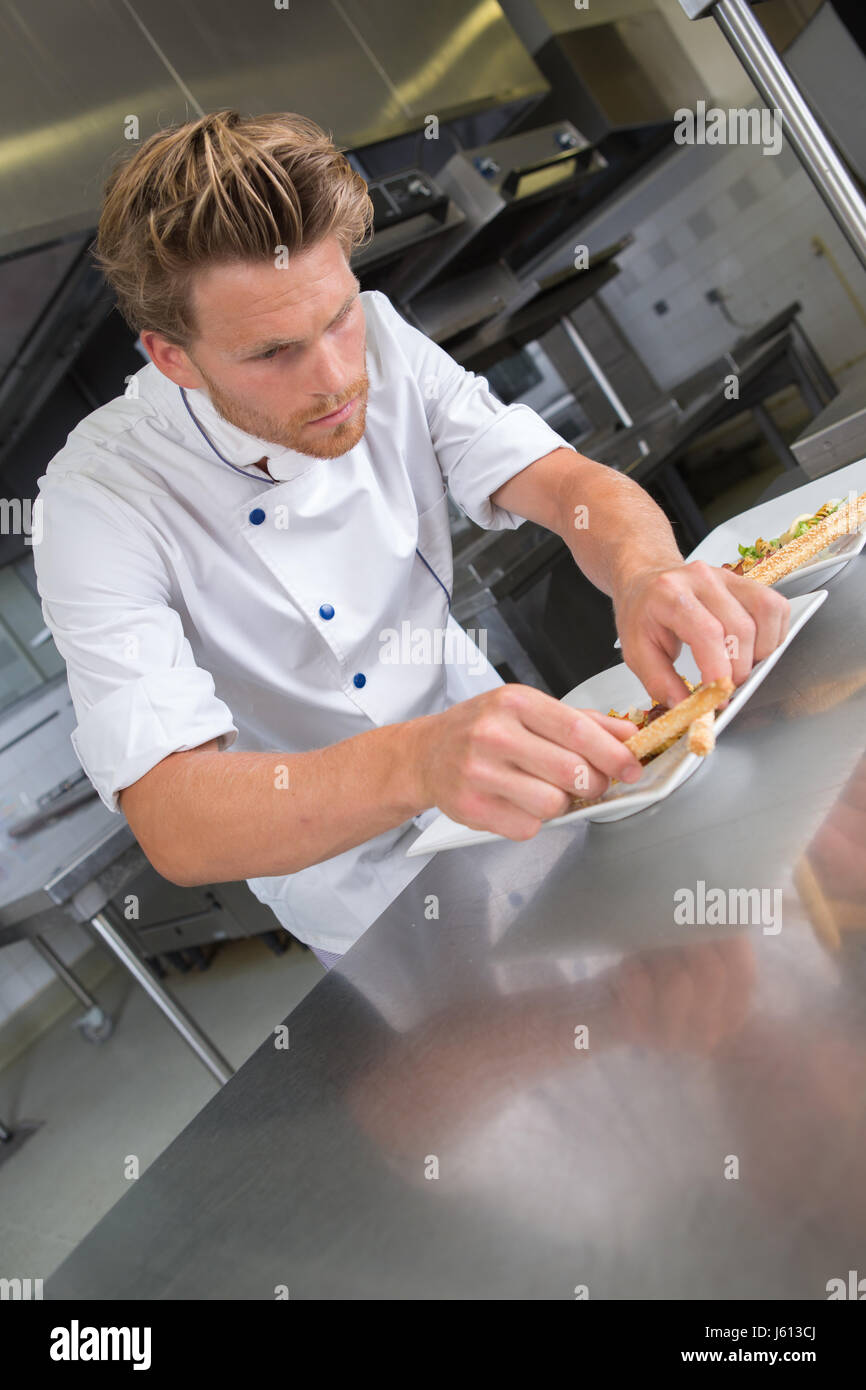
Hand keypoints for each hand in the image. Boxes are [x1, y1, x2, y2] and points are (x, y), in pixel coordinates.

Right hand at [412, 683, 642, 839]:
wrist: (426, 753)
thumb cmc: (480, 729)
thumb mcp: (527, 710)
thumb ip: (581, 721)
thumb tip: (628, 735)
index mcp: (515, 702)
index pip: (578, 731)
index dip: (614, 754)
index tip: (631, 767)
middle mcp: (494, 733)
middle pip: (571, 771)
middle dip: (594, 783)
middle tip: (590, 783)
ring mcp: (479, 772)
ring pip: (552, 804)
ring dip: (560, 804)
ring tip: (542, 789)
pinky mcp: (471, 807)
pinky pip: (527, 827)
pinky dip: (531, 821)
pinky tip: (516, 802)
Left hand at [614, 560, 790, 707]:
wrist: (646, 581)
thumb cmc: (642, 615)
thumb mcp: (636, 653)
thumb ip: (660, 683)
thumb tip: (689, 709)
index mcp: (669, 595)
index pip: (707, 633)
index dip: (719, 670)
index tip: (720, 698)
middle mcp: (702, 579)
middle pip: (741, 628)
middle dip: (740, 669)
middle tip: (726, 687)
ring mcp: (727, 577)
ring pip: (766, 613)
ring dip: (762, 651)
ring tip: (740, 667)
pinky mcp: (745, 581)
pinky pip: (775, 607)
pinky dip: (773, 635)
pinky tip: (753, 649)